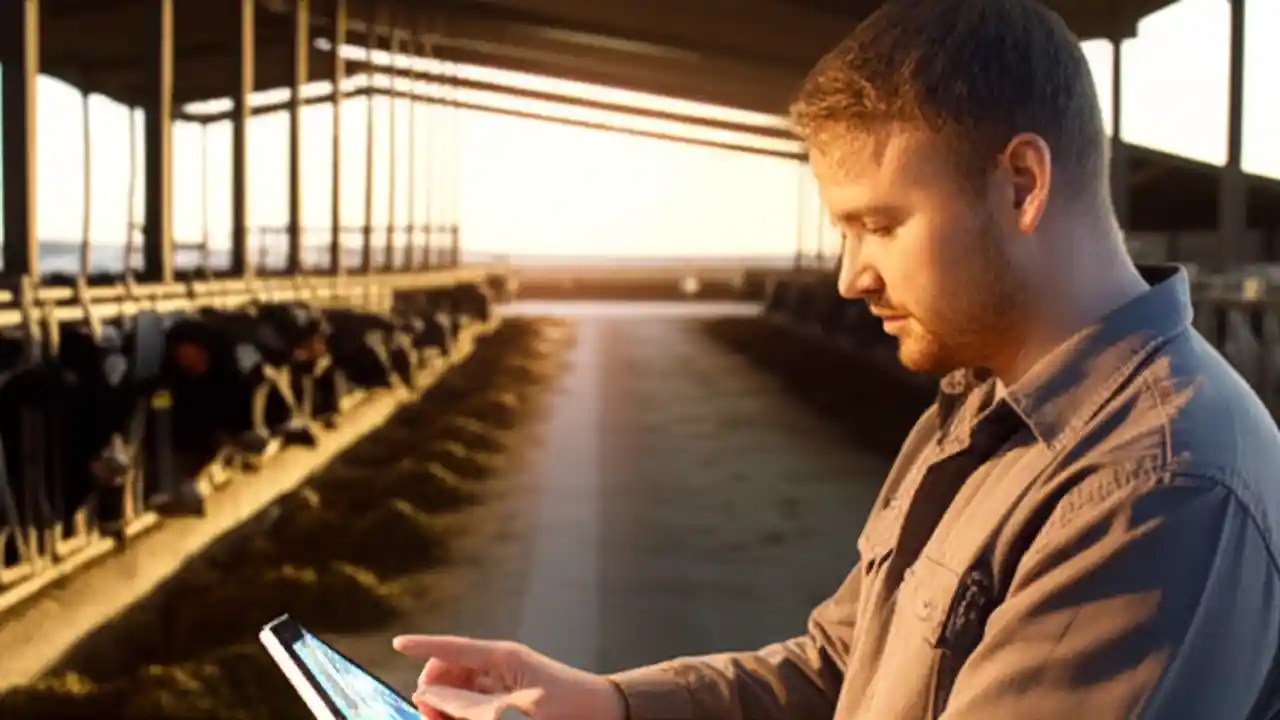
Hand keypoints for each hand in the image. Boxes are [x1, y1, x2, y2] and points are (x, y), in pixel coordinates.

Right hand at [393, 635, 626, 719]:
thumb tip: (424, 693)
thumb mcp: (510, 710)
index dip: (422, 646)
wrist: (605, 716)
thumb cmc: (565, 709)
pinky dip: (462, 712)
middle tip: (429, 716)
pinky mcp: (511, 701)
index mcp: (502, 656)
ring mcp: (505, 683)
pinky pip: (475, 703)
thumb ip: (463, 702)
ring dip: (446, 705)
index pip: (453, 647)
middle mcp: (500, 665)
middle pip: (450, 671)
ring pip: (459, 690)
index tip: (396, 643)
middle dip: (434, 690)